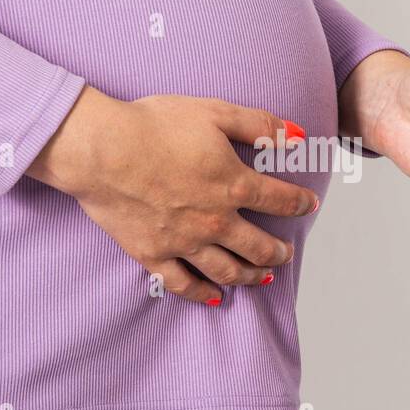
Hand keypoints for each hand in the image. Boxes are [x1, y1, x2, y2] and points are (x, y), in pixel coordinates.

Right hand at [27, 88, 317, 303]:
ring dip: (250, 276)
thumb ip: (259, 124)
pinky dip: (201, 293)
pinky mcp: (153, 255)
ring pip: (227, 271)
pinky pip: (183, 283)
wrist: (102, 150)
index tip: (307, 205)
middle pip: (259, 247)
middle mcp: (214, 221)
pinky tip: (213, 297)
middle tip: (285, 253)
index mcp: (232, 186)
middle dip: (278, 252)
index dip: (299, 203)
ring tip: (263, 278)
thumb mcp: (213, 112)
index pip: (280, 200)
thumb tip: (296, 135)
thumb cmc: (154, 125)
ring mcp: (184, 243)